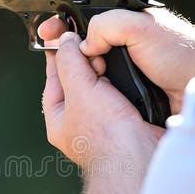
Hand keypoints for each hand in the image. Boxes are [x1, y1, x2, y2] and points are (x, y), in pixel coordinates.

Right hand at [39, 7, 194, 114]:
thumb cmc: (183, 55)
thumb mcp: (142, 27)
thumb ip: (108, 26)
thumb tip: (83, 46)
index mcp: (126, 26)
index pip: (85, 22)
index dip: (64, 26)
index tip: (46, 33)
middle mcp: (124, 49)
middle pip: (82, 52)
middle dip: (70, 57)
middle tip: (63, 60)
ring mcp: (127, 76)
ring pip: (91, 79)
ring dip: (85, 81)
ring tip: (89, 82)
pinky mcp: (131, 99)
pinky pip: (104, 98)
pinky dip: (100, 99)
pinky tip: (100, 100)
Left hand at [42, 32, 163, 172]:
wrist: (141, 157)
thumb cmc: (106, 136)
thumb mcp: (79, 89)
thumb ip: (70, 62)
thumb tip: (65, 41)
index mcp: (59, 119)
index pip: (54, 78)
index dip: (60, 55)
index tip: (65, 36)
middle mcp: (80, 122)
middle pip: (79, 80)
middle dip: (88, 64)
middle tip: (95, 55)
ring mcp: (104, 123)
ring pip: (102, 86)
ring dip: (108, 73)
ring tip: (110, 66)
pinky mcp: (127, 121)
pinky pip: (122, 94)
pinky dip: (125, 83)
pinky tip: (129, 78)